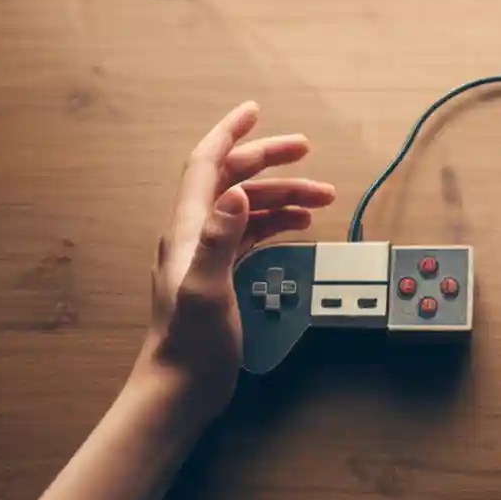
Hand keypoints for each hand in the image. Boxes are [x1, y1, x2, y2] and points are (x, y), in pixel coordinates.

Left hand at [129, 101, 335, 426]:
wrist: (180, 389)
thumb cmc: (188, 346)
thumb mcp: (206, 289)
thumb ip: (219, 239)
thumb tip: (234, 193)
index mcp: (188, 230)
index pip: (206, 164)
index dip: (229, 133)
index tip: (254, 110)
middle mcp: (195, 236)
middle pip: (231, 180)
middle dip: (268, 160)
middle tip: (305, 150)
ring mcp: (207, 256)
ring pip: (246, 208)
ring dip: (281, 196)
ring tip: (320, 197)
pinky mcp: (219, 277)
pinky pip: (250, 236)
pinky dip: (275, 224)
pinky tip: (297, 227)